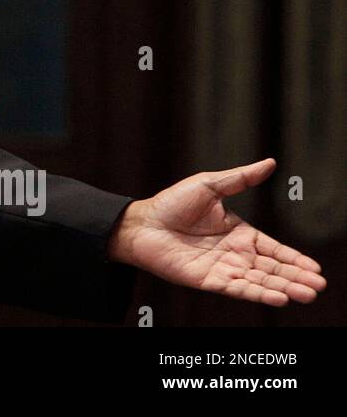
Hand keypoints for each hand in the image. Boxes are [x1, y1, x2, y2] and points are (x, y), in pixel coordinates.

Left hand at [108, 158, 326, 305]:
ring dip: (283, 288)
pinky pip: (237, 288)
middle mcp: (235, 253)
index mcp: (240, 233)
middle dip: (296, 277)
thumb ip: (240, 178)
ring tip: (306, 294)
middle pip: (272, 269)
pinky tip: (277, 297)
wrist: (140, 222)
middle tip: (318, 286)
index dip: (294, 259)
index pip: (274, 249)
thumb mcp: (209, 185)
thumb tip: (269, 162)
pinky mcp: (208, 279)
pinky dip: (257, 293)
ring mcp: (223, 268)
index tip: (315, 268)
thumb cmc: (171, 203)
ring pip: (260, 281)